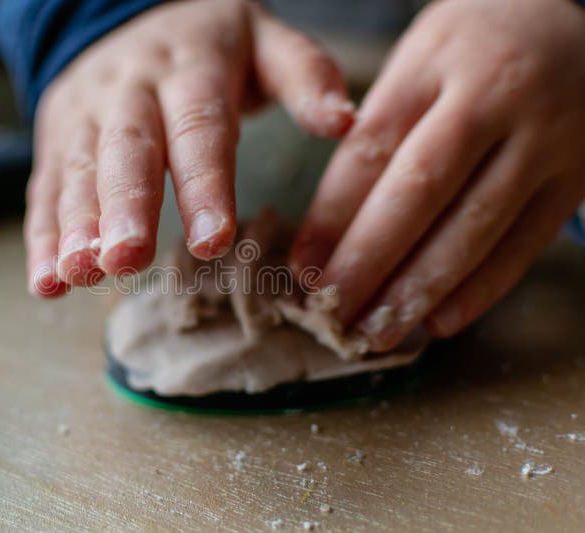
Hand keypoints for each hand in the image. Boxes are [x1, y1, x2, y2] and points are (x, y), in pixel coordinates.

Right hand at [26, 0, 354, 296]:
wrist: (125, 18)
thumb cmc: (211, 48)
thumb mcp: (264, 40)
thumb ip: (304, 75)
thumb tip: (345, 120)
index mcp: (190, 67)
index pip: (198, 126)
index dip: (204, 183)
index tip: (213, 240)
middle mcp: (130, 89)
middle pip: (127, 148)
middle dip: (125, 206)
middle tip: (126, 259)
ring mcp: (85, 114)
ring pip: (78, 169)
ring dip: (76, 225)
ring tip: (77, 274)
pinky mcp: (56, 142)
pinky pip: (45, 188)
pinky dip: (42, 237)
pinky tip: (45, 282)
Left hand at [289, 0, 584, 349]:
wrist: (573, 21)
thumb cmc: (471, 51)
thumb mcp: (418, 62)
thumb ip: (379, 132)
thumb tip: (328, 231)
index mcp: (432, 63)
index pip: (370, 148)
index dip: (331, 215)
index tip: (303, 265)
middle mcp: (490, 96)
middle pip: (419, 190)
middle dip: (369, 260)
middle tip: (332, 309)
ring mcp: (543, 138)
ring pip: (474, 226)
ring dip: (418, 289)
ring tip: (375, 331)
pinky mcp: (577, 176)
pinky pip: (526, 243)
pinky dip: (481, 290)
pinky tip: (438, 321)